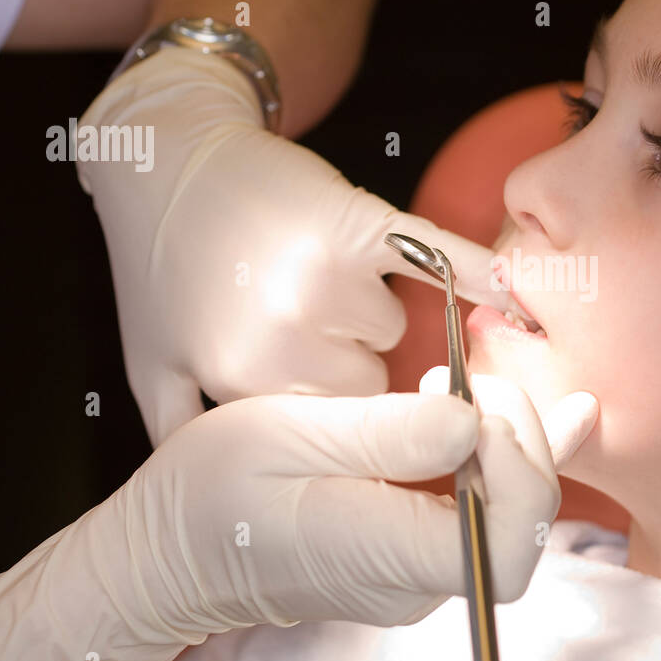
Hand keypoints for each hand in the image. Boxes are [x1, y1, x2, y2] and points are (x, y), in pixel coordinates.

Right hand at [0, 376, 596, 660]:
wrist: (168, 554)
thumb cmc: (211, 495)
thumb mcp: (291, 436)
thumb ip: (389, 433)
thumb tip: (474, 420)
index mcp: (389, 554)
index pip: (513, 540)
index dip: (528, 466)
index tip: (478, 403)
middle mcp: (415, 580)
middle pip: (523, 521)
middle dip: (521, 436)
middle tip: (463, 377)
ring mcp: (415, 573)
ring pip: (507, 512)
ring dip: (514, 439)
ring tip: (485, 378)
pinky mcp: (406, 553)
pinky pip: (478, 509)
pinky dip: (501, 455)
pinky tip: (509, 411)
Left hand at [76, 47, 505, 445]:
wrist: (165, 160)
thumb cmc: (159, 267)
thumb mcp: (151, 365)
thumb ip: (185, 434)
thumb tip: (229, 501)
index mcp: (244, 378)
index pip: (331, 431)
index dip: (322, 408)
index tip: (309, 387)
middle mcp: (289, 332)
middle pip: (372, 386)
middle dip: (343, 361)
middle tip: (292, 319)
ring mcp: (328, 274)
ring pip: (392, 329)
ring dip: (364, 310)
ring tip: (306, 277)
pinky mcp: (361, 220)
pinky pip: (437, 260)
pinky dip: (474, 272)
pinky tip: (509, 291)